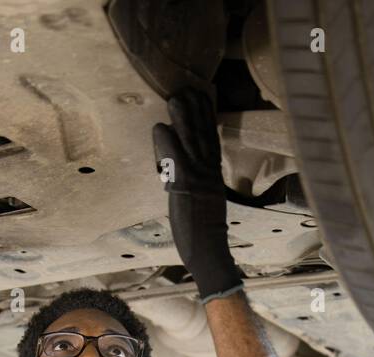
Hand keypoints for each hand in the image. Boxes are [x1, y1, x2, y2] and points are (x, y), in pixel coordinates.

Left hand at [152, 87, 244, 301]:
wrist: (209, 253)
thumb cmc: (202, 234)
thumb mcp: (201, 203)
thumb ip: (194, 184)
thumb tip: (183, 173)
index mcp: (213, 176)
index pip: (211, 139)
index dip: (208, 116)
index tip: (203, 95)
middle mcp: (208, 173)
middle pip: (203, 134)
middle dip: (196, 109)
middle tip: (188, 86)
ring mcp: (199, 180)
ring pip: (192, 142)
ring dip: (183, 118)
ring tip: (176, 96)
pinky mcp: (187, 189)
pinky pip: (177, 162)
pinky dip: (168, 145)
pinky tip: (160, 128)